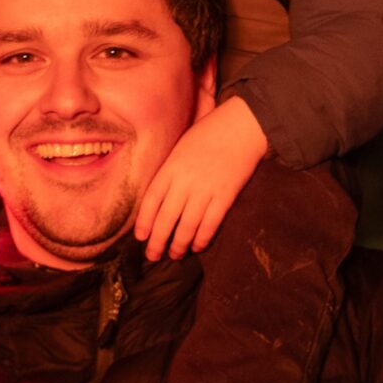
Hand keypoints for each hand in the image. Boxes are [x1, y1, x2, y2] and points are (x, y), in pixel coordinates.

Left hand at [134, 97, 267, 260]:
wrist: (241, 126)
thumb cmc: (209, 134)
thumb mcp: (180, 147)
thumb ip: (170, 171)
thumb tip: (160, 197)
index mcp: (171, 167)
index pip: (151, 200)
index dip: (144, 222)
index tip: (140, 238)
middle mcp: (185, 181)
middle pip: (166, 218)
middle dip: (157, 241)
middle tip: (152, 256)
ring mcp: (206, 190)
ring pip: (187, 226)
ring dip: (179, 245)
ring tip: (175, 255)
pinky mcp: (225, 196)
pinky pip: (210, 224)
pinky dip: (202, 239)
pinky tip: (197, 247)